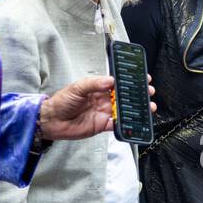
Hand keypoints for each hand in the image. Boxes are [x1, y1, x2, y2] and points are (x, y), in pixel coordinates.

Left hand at [41, 75, 156, 140]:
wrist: (52, 120)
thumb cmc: (62, 101)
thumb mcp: (77, 88)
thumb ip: (94, 84)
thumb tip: (110, 80)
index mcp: (99, 87)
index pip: (118, 82)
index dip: (131, 80)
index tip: (143, 77)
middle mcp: (104, 99)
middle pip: (125, 97)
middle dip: (139, 94)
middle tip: (149, 92)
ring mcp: (104, 113)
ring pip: (125, 111)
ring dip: (137, 109)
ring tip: (149, 107)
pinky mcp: (102, 125)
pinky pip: (117, 125)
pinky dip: (127, 124)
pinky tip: (136, 121)